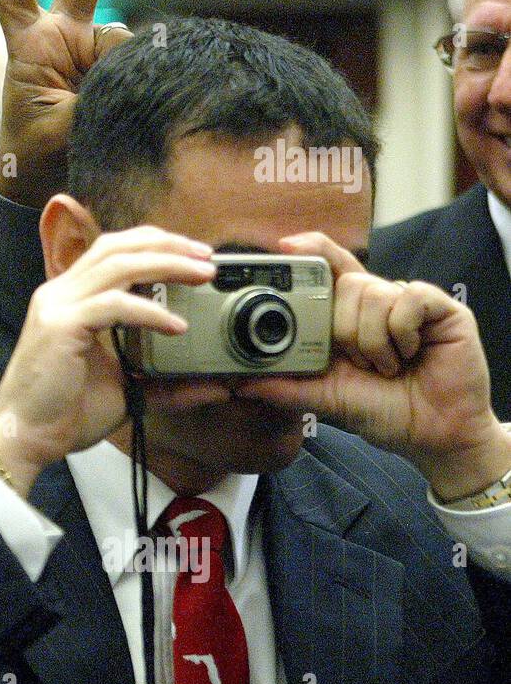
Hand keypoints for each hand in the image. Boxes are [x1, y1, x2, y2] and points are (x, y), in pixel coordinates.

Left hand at [0, 0, 147, 207]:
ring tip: (128, 98)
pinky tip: (157, 91)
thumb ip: (95, 98)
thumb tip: (143, 69)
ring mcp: (93, 50)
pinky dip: (152, 73)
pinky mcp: (118, 69)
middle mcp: (63, 37)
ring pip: (125, 36)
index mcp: (30, 45)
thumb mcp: (58, 126)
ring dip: (133, 63)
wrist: (47, 180)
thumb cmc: (36, 151)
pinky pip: (142, 58)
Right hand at [0, 226, 214, 494]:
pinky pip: (114, 305)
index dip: (154, 245)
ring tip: (202, 274)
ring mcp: (58, 305)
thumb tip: (211, 386)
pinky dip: (150, 311)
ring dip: (166, 263)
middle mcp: (60, 293)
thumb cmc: (65, 412)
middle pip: (117, 246)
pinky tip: (175, 325)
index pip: (112, 251)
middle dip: (167, 244)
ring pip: (118, 264)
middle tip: (207, 256)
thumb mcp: (123, 387)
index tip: (194, 256)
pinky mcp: (62, 326)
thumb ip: (162, 378)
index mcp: (70, 298)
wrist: (25, 436)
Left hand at [234, 232, 510, 501]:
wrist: (432, 437)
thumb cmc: (381, 411)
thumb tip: (239, 383)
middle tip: (360, 364)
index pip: (327, 267)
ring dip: (374, 342)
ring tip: (388, 367)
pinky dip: (403, 332)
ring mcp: (410, 302)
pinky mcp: (443, 309)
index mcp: (348, 315)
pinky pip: (409, 299)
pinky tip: (412, 353)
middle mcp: (378, 301)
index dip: (310, 252)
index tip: (285, 247)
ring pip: (374, 293)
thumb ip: (285, 387)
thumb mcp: (324, 398)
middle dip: (344, 331)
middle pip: (346, 283)